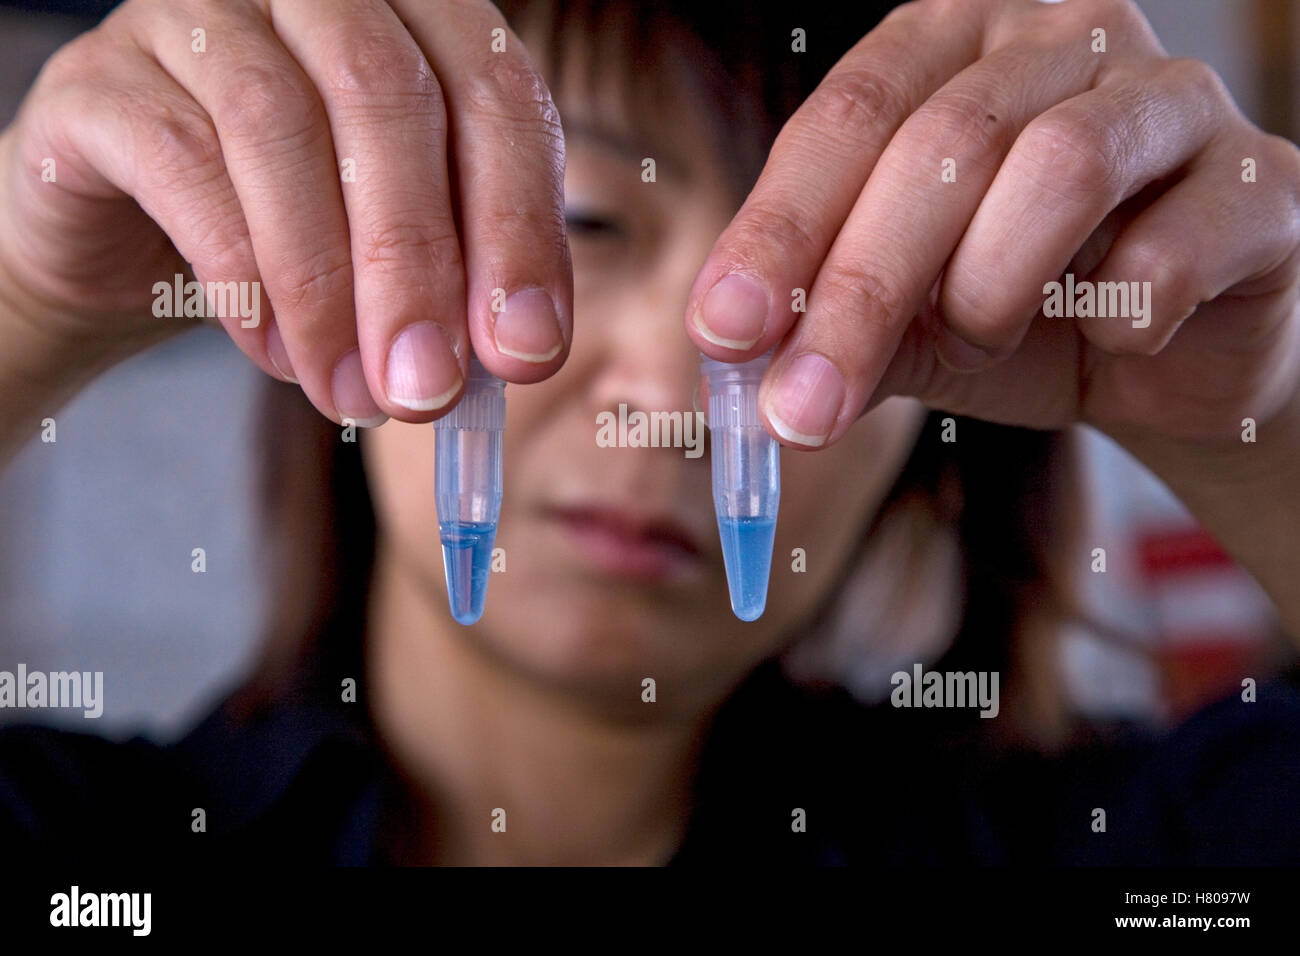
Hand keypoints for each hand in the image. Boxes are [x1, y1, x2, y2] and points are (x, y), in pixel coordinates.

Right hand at [0, 0, 570, 426]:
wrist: (127, 250)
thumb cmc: (290, 240)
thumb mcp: (396, 252)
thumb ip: (463, 273)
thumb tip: (521, 348)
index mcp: (415, 14)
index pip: (497, 93)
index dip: (521, 225)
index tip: (525, 351)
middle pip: (388, 97)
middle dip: (418, 265)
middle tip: (427, 389)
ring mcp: (197, 12)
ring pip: (280, 123)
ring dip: (324, 284)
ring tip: (348, 392)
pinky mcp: (101, 75)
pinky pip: (180, 158)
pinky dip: (238, 273)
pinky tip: (269, 350)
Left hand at [686, 0, 1299, 448]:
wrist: (1162, 356)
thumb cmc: (1016, 312)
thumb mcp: (897, 315)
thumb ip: (823, 318)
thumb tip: (731, 353)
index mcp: (948, 50)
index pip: (846, 116)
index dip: (778, 230)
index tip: (723, 333)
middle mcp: (1055, 41)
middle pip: (940, 143)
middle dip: (859, 292)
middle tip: (802, 408)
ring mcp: (1166, 101)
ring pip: (1058, 167)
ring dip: (991, 291)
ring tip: (984, 342)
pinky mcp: (1256, 181)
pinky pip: (1175, 245)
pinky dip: (1119, 318)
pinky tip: (1111, 340)